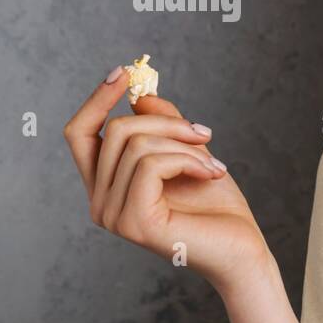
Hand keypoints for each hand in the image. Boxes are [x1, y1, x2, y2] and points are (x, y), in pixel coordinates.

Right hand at [63, 63, 273, 297]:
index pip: (80, 134)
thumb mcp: (189, 153)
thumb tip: (140, 96)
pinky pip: (150, 165)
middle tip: (205, 133)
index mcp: (106, 186)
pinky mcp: (133, 223)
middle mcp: (100, 203)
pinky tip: (212, 173)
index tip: (124, 72)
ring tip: (215, 165)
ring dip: (185, 145)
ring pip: (135, 145)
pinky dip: (187, 160)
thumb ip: (162, 126)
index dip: (97, 100)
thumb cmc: (217, 207)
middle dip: (166, 122)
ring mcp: (112, 215)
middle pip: (115, 131)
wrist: (243, 250)